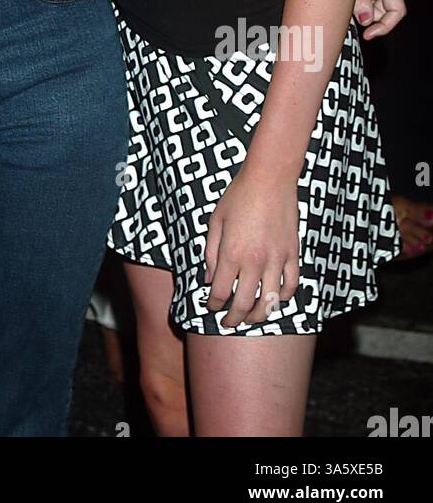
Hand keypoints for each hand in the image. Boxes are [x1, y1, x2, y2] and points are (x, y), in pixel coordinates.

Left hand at [205, 168, 299, 328]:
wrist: (269, 178)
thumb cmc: (238, 196)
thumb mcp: (215, 221)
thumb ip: (211, 253)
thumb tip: (208, 279)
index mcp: (232, 253)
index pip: (221, 292)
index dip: (213, 305)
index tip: (210, 308)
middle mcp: (254, 261)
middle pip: (244, 304)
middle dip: (234, 318)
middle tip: (228, 323)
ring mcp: (277, 259)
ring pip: (270, 301)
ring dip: (259, 315)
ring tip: (251, 318)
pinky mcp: (293, 254)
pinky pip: (291, 285)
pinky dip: (284, 298)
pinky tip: (276, 300)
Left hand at [355, 0, 405, 39]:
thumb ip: (359, 0)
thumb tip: (365, 19)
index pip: (396, 11)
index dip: (384, 26)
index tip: (368, 34)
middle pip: (384, 10)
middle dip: (368, 16)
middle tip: (350, 14)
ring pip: (375, 4)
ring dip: (361, 8)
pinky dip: (359, 0)